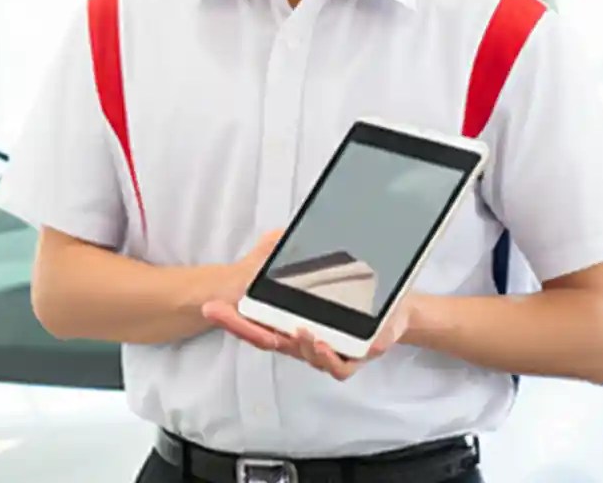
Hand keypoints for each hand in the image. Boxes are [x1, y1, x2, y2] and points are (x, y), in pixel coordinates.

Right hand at [202, 241, 420, 380]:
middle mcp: (297, 337)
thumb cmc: (348, 288)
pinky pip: (337, 367)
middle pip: (265, 339)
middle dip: (244, 328)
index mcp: (285, 318)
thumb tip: (279, 234)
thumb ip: (291, 252)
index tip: (211, 306)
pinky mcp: (348, 358)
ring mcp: (320, 350)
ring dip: (297, 344)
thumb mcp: (313, 266)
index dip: (229, 316)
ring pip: (300, 354)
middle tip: (230, 315)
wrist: (391, 307)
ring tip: (299, 330)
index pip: (250, 320)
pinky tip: (325, 343)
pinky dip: (329, 359)